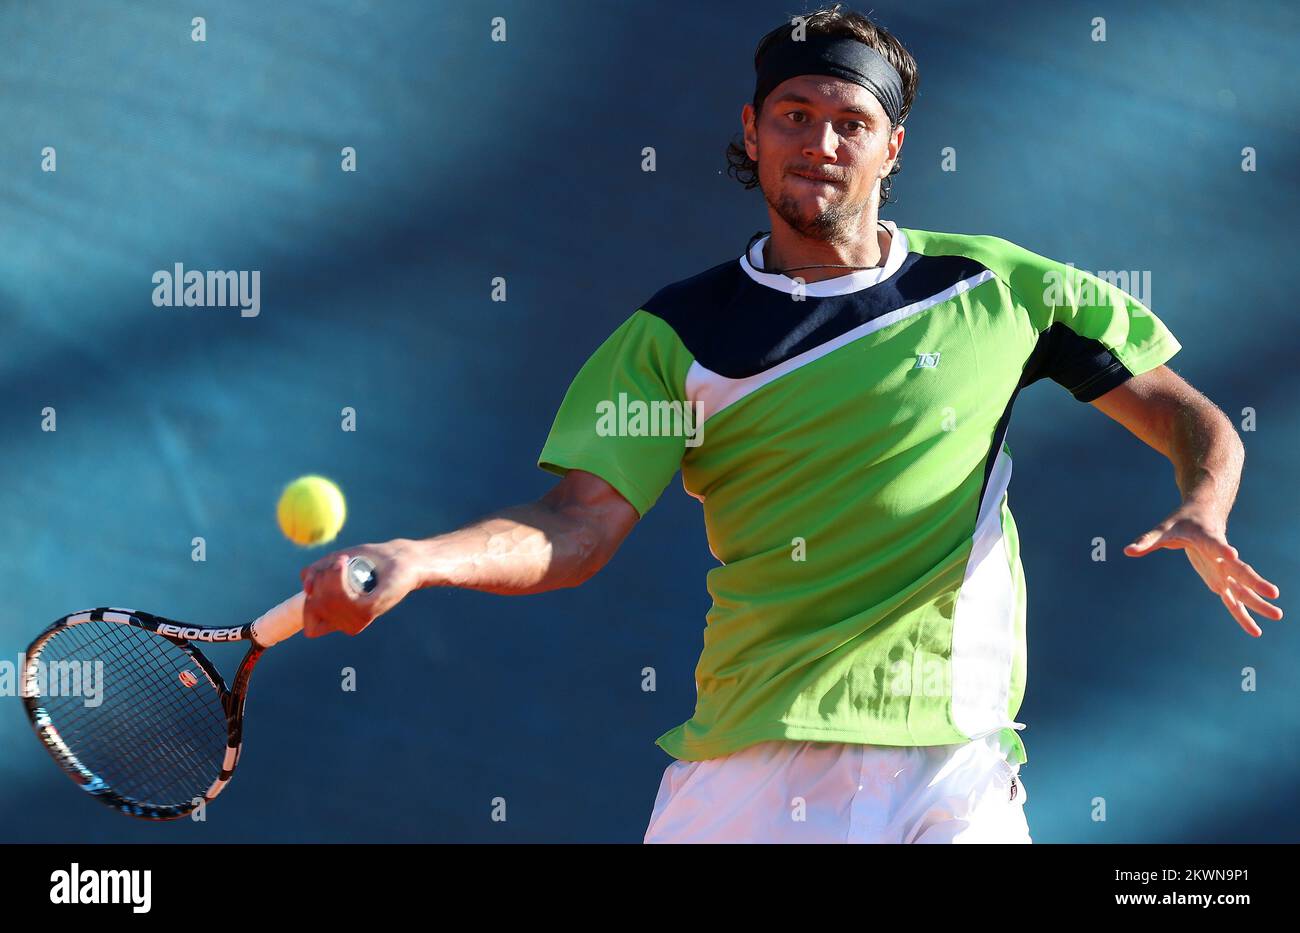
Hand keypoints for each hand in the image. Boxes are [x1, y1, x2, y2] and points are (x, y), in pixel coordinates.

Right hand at [299, 539, 421, 636]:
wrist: (399, 557)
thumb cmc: (368, 561)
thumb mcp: (333, 563)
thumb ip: (314, 574)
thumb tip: (306, 589)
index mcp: (339, 618)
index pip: (311, 629)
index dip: (307, 607)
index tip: (316, 585)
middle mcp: (348, 623)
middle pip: (314, 608)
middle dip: (318, 580)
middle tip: (335, 563)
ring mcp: (359, 618)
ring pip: (325, 602)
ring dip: (328, 575)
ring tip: (343, 561)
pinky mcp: (369, 609)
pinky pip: (340, 598)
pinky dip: (337, 576)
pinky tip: (345, 562)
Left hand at [1125, 505, 1281, 636]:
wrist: (1204, 514)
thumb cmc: (1181, 522)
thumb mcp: (1163, 529)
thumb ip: (1147, 540)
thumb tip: (1127, 550)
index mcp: (1208, 538)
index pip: (1216, 543)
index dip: (1223, 549)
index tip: (1233, 555)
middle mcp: (1222, 555)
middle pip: (1239, 569)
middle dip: (1254, 581)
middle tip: (1273, 592)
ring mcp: (1225, 569)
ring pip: (1243, 586)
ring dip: (1258, 602)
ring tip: (1278, 616)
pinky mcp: (1223, 579)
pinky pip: (1235, 598)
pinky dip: (1243, 614)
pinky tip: (1254, 631)